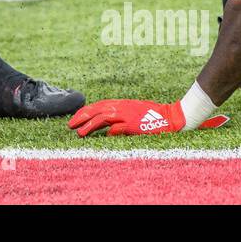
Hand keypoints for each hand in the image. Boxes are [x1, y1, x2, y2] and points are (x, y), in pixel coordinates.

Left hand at [69, 98, 228, 136]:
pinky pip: (118, 129)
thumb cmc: (151, 114)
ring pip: (103, 118)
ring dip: (90, 126)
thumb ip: (119, 114)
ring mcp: (127, 115)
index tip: (74, 119)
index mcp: (120, 103)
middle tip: (70, 126)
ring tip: (80, 133)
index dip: (84, 112)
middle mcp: (121, 107)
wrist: (170, 116)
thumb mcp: (132, 110)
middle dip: (81, 117)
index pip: (97, 106)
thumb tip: (106, 126)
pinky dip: (109, 132)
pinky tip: (103, 137)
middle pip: (96, 110)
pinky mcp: (134, 125)